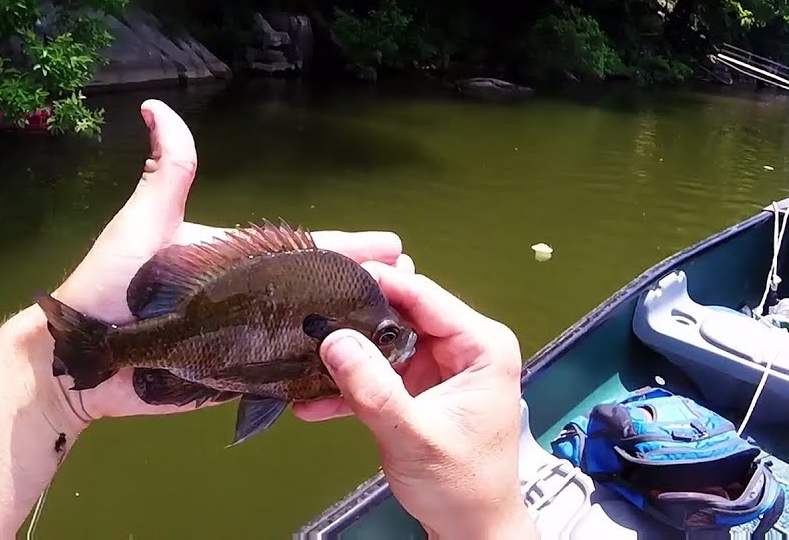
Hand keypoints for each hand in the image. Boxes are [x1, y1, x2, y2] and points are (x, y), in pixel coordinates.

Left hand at [48, 99, 414, 424]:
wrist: (81, 356)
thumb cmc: (109, 284)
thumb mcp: (145, 222)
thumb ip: (167, 171)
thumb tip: (157, 105)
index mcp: (235, 259)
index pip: (303, 249)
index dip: (348, 246)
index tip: (393, 242)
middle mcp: (247, 297)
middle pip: (318, 291)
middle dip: (366, 286)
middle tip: (415, 286)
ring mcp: (244, 340)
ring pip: (311, 332)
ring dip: (354, 329)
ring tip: (402, 330)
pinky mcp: (235, 379)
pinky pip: (287, 376)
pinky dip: (322, 372)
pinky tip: (360, 373)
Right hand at [294, 268, 534, 539]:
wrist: (469, 529)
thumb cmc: (465, 488)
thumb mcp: (415, 435)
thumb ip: (374, 389)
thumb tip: (336, 341)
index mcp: (482, 347)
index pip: (425, 295)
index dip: (380, 281)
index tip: (337, 275)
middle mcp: (463, 347)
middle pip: (399, 311)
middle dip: (355, 316)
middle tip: (312, 314)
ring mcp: (438, 365)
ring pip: (382, 338)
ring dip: (346, 352)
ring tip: (306, 354)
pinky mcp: (416, 385)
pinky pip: (377, 369)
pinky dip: (349, 382)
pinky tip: (314, 393)